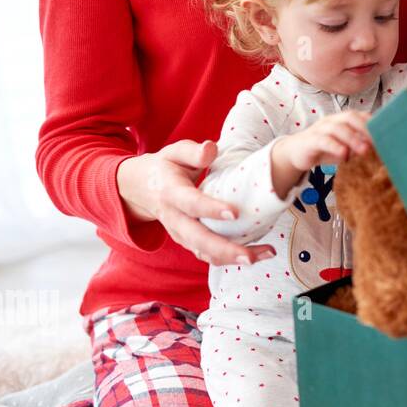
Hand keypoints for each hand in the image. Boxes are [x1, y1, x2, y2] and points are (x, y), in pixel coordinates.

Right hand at [116, 141, 276, 267]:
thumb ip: (192, 151)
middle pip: (198, 238)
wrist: (141, 188)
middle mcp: (174, 218)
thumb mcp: (174, 153)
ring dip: (233, 258)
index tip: (234, 213)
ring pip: (204, 252)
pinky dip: (230, 259)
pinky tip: (256, 254)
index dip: (211, 209)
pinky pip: (207, 255)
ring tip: (265, 254)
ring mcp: (180, 234)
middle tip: (251, 256)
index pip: (191, 203)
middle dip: (225, 249)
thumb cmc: (166, 167)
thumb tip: (211, 148)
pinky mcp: (187, 242)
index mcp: (171, 193)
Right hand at [272, 110, 372, 181]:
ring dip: (352, 138)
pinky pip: (323, 140)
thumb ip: (360, 146)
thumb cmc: (325, 150)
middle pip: (349, 117)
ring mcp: (319, 129)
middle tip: (376, 142)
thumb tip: (382, 150)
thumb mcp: (346, 149)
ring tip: (364, 151)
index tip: (386, 134)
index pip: (360, 115)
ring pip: (337, 128)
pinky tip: (344, 154)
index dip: (373, 123)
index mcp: (342, 120)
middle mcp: (331, 121)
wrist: (296, 154)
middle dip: (364, 128)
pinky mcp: (310, 140)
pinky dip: (335, 146)